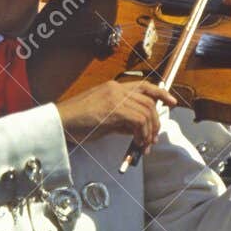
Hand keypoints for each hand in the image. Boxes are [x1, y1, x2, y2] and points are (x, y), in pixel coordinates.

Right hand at [57, 80, 177, 153]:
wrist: (58, 122)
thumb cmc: (75, 122)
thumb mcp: (102, 117)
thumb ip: (120, 119)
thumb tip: (136, 128)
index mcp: (112, 88)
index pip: (144, 86)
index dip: (161, 93)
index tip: (171, 102)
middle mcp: (116, 89)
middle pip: (149, 101)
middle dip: (156, 122)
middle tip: (153, 137)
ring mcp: (115, 98)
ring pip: (147, 112)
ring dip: (149, 131)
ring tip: (144, 144)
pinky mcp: (113, 110)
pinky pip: (139, 120)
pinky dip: (142, 133)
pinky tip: (137, 142)